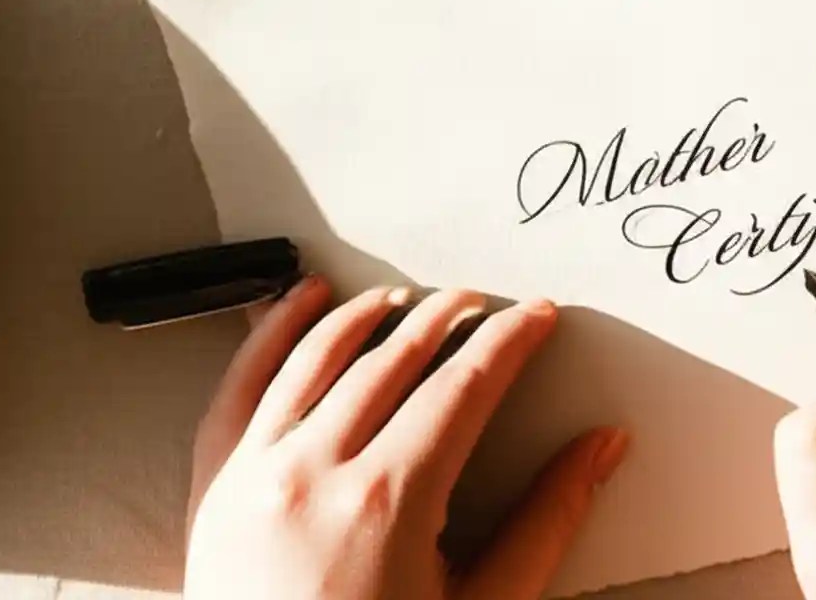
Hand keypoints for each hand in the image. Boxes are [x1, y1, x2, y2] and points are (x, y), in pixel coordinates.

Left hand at [185, 276, 628, 599]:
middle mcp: (315, 471)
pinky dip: (273, 331)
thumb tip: (602, 446)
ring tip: (408, 296)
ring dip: (369, 313)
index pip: (464, 386)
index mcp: (389, 501)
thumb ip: (548, 520)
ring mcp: (254, 472)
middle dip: (448, 317)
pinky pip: (241, 382)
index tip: (535, 318)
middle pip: (394, 359)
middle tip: (482, 304)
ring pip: (318, 355)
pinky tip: (301, 299)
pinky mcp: (213, 482)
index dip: (509, 342)